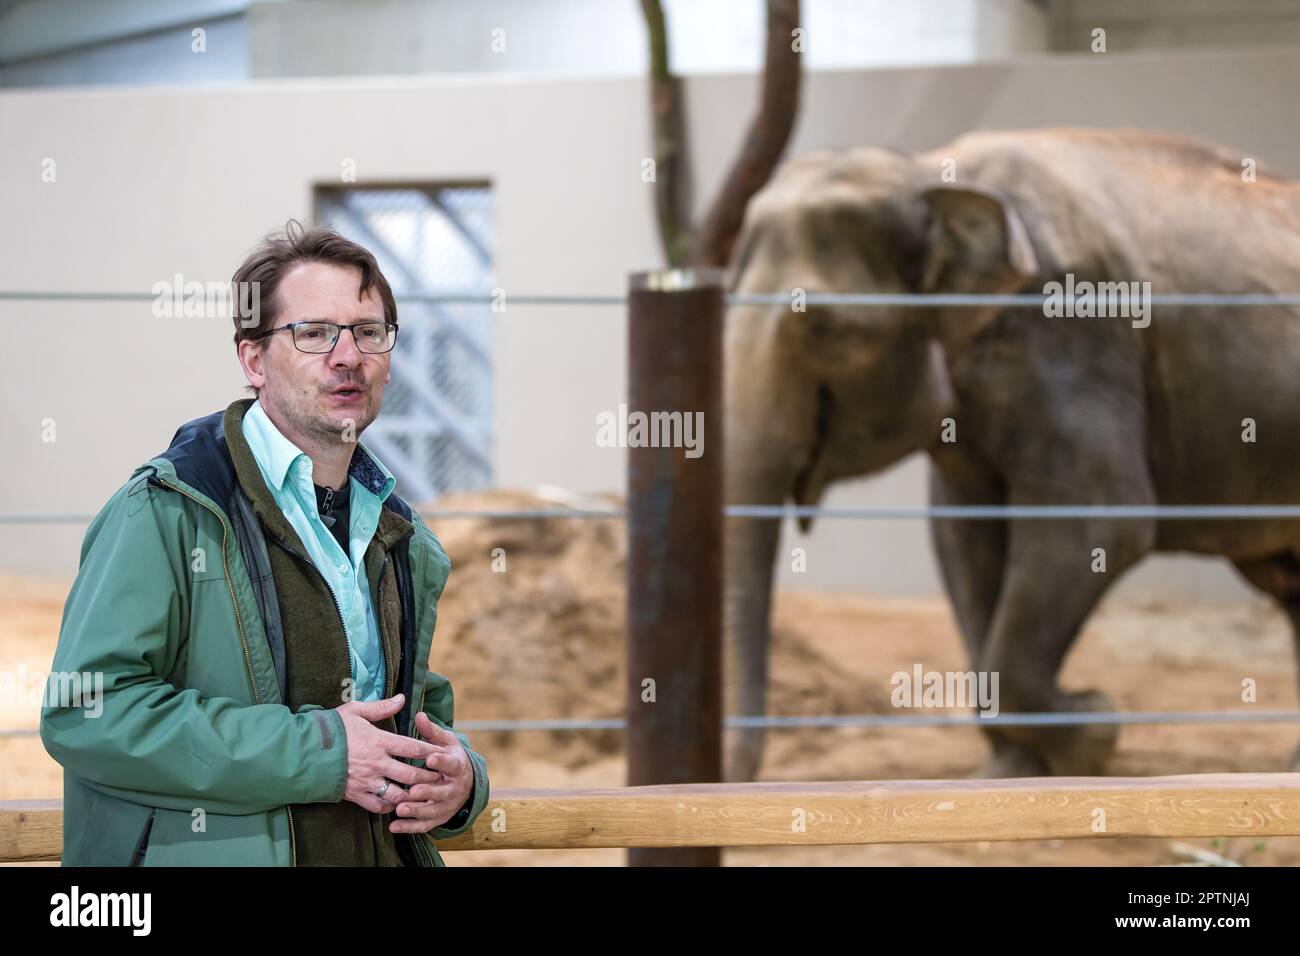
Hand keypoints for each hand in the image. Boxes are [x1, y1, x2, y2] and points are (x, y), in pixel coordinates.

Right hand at [336, 694, 447, 813]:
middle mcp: (376, 763)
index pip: (413, 747)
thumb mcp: (356, 711)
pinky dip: (388, 806)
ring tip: (421, 793)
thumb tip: (402, 698)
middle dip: (428, 777)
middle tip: (439, 778)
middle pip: (411, 774)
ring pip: (397, 793)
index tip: (442, 753)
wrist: (303, 751)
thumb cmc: (330, 728)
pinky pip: (377, 806)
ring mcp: (366, 781)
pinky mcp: (355, 794)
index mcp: (379, 741)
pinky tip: (395, 803)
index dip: (431, 751)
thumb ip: (381, 707)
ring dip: (411, 795)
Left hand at [387, 712, 473, 833]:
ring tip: (400, 809)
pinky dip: (409, 827)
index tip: (430, 758)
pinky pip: (423, 825)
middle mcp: (454, 788)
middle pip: (442, 791)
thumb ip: (432, 732)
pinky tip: (394, 826)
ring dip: (417, 811)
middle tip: (413, 790)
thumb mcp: (446, 743)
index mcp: (457, 766)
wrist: (466, 785)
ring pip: (432, 810)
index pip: (450, 764)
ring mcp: (447, 805)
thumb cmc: (450, 759)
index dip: (441, 762)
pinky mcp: (438, 818)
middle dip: (427, 791)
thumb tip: (419, 715)